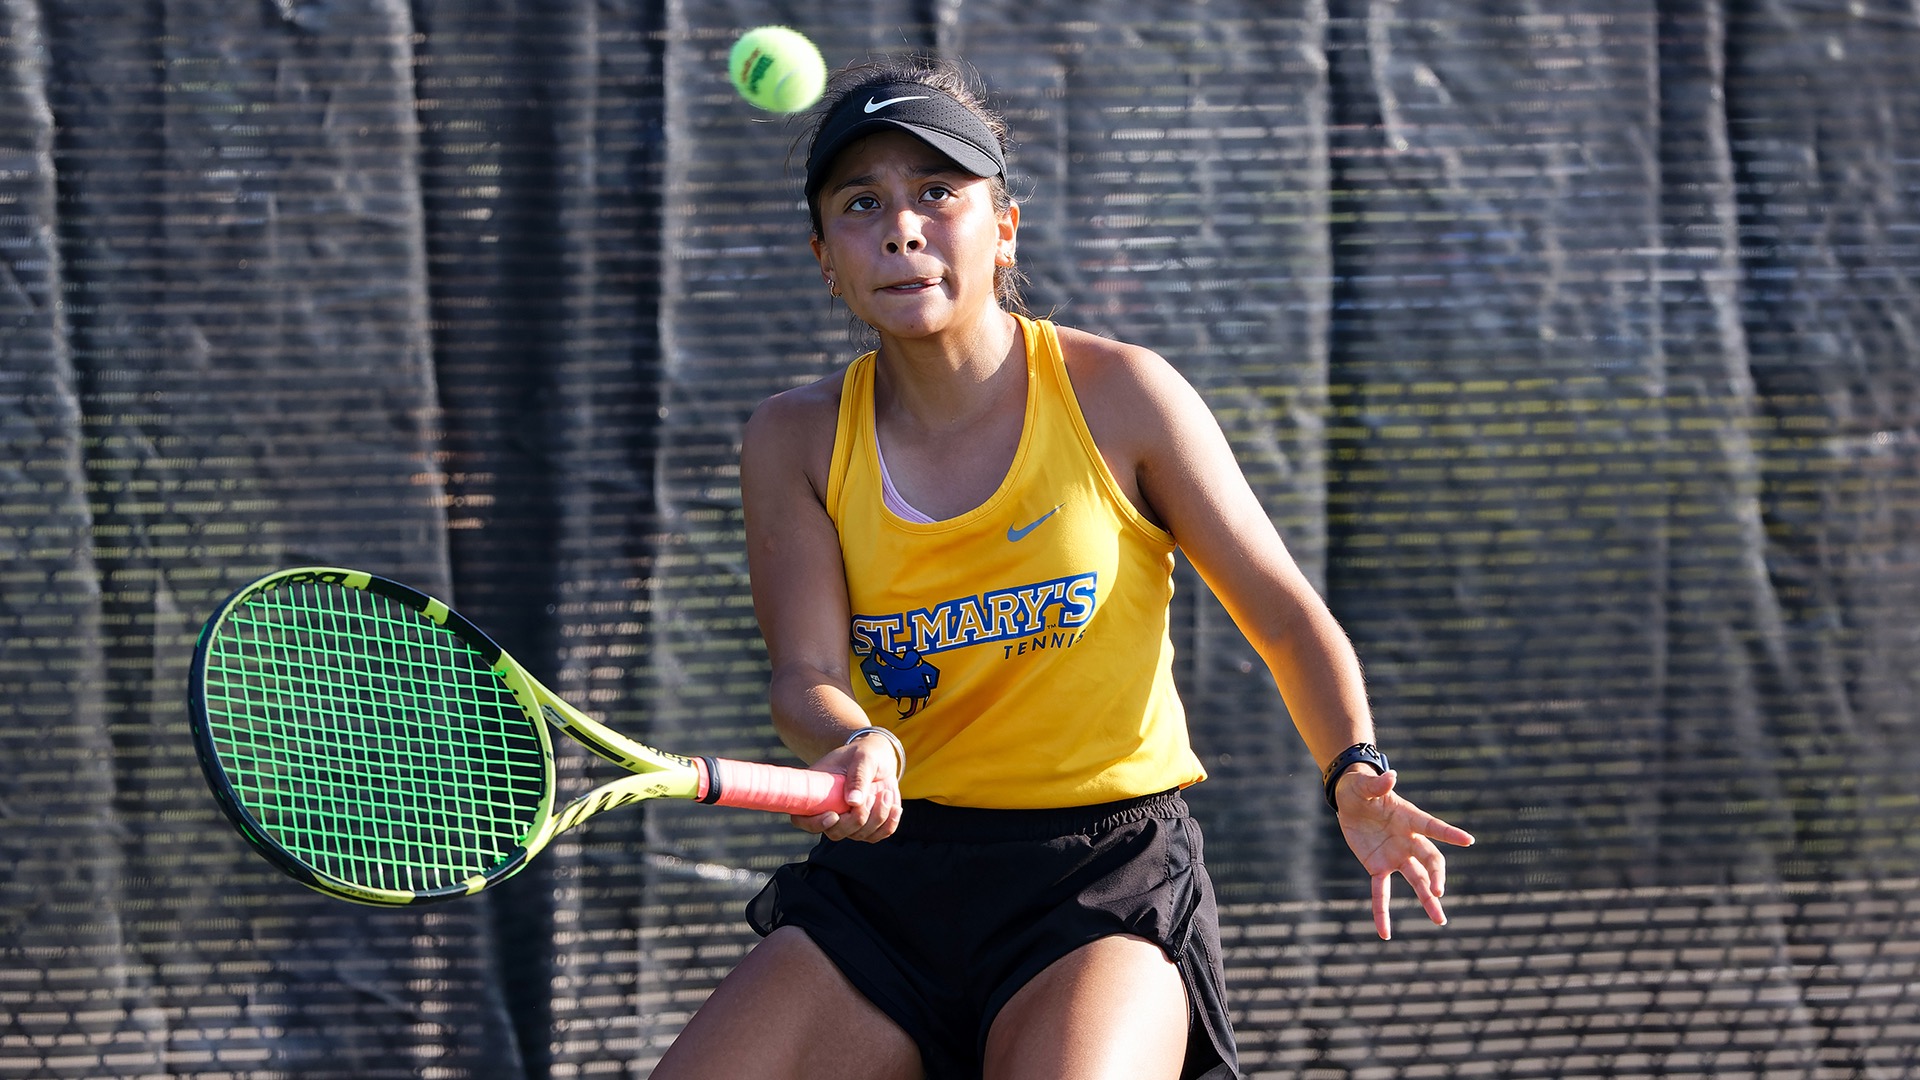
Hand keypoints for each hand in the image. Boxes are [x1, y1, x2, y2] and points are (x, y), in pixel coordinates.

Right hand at [790, 735, 902, 842]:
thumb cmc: (865, 753)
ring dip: (877, 817)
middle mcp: (829, 812)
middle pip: (835, 832)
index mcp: (816, 794)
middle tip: (871, 796)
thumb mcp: (862, 757)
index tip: (834, 815)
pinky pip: (878, 835)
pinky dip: (889, 823)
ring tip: (885, 793)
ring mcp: (849, 822)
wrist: (881, 758)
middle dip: (857, 819)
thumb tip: (853, 802)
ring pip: (860, 835)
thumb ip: (858, 776)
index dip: (815, 824)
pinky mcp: (869, 826)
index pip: (803, 819)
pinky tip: (894, 807)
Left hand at [1335, 768, 1473, 939]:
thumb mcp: (1365, 785)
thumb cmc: (1362, 789)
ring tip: (1440, 920)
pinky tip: (1385, 933)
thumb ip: (1379, 784)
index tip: (1468, 840)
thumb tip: (1391, 775)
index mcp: (1410, 819)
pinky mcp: (1378, 867)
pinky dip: (1382, 912)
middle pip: (1429, 860)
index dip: (1450, 833)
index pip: (1433, 827)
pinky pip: (1381, 893)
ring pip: (1416, 880)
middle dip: (1436, 876)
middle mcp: (1408, 841)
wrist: (1350, 801)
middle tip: (1439, 893)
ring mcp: (1396, 856)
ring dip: (1427, 900)